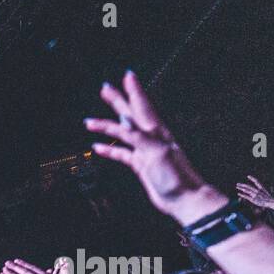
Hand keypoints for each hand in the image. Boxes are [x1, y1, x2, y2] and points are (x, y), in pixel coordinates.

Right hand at [84, 70, 224, 224]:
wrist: (184, 198)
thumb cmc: (176, 176)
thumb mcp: (158, 153)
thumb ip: (140, 138)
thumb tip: (123, 126)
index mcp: (156, 132)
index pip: (141, 106)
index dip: (134, 91)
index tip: (127, 76)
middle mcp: (150, 138)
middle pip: (130, 115)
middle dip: (117, 101)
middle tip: (105, 88)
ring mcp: (144, 151)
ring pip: (122, 133)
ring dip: (107, 126)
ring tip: (90, 122)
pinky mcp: (140, 165)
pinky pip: (121, 154)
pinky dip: (109, 149)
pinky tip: (98, 147)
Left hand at [234, 175, 273, 208]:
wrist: (272, 203)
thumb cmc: (268, 199)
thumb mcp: (264, 193)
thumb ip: (259, 191)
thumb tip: (256, 190)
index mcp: (261, 188)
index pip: (257, 181)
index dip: (252, 178)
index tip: (248, 176)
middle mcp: (258, 191)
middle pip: (249, 186)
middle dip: (243, 185)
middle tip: (237, 183)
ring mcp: (255, 195)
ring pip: (247, 190)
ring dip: (241, 188)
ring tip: (237, 187)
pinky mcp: (253, 199)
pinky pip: (246, 196)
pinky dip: (242, 195)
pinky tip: (238, 193)